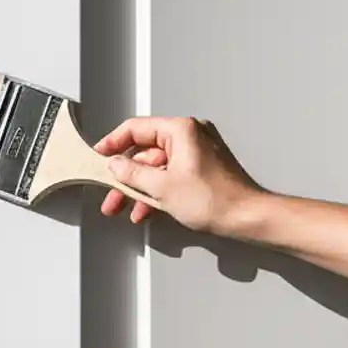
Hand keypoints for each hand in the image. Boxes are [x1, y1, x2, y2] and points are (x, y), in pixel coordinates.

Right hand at [93, 116, 266, 234]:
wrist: (248, 218)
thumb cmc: (217, 200)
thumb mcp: (162, 188)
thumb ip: (132, 174)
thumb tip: (116, 165)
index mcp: (181, 130)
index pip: (135, 129)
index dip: (112, 144)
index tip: (99, 156)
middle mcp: (190, 135)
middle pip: (144, 151)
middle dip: (125, 176)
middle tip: (109, 190)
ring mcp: (196, 152)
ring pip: (156, 166)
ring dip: (139, 188)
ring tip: (124, 207)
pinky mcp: (201, 168)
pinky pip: (170, 174)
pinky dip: (156, 190)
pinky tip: (146, 209)